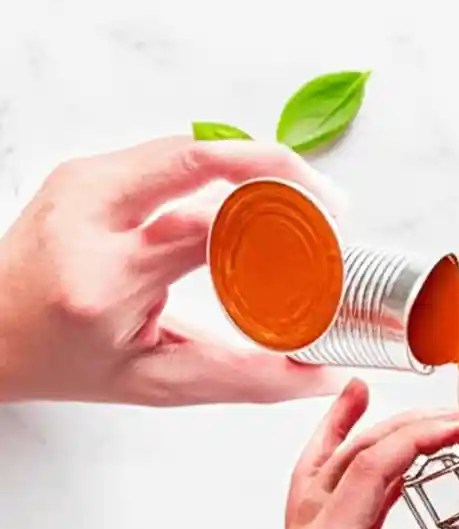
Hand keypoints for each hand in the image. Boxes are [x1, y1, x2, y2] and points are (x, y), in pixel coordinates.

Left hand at [0, 136, 343, 404]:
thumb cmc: (60, 358)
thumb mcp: (154, 382)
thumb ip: (246, 378)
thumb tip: (323, 376)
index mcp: (104, 277)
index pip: (209, 225)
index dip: (280, 223)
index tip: (327, 240)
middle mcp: (87, 214)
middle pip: (198, 157)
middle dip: (278, 168)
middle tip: (329, 203)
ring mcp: (84, 181)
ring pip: (190, 146)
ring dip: (254, 164)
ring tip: (303, 198)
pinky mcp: (89, 168)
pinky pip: (173, 154)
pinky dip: (222, 168)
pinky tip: (254, 192)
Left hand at [278, 379, 458, 528]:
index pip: (372, 466)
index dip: (419, 436)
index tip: (457, 426)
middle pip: (338, 461)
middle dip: (385, 425)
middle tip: (427, 408)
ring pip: (311, 478)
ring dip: (337, 436)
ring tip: (355, 400)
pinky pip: (316, 506)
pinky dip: (340, 477)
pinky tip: (368, 476)